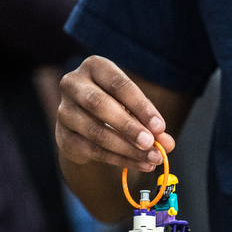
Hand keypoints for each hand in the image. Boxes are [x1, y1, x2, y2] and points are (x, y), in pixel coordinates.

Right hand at [56, 56, 176, 171]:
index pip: (118, 85)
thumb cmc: (115, 106)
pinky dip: (120, 160)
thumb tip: (167, 144)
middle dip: (129, 126)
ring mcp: (64, 111)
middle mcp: (73, 84)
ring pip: (96, 132)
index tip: (160, 127)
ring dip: (127, 149)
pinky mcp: (64, 137)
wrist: (84, 124)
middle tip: (151, 143)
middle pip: (99, 105)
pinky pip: (93, 150)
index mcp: (94, 67)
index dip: (140, 106)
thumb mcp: (134, 107)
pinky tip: (140, 164)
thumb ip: (150, 123)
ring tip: (152, 158)